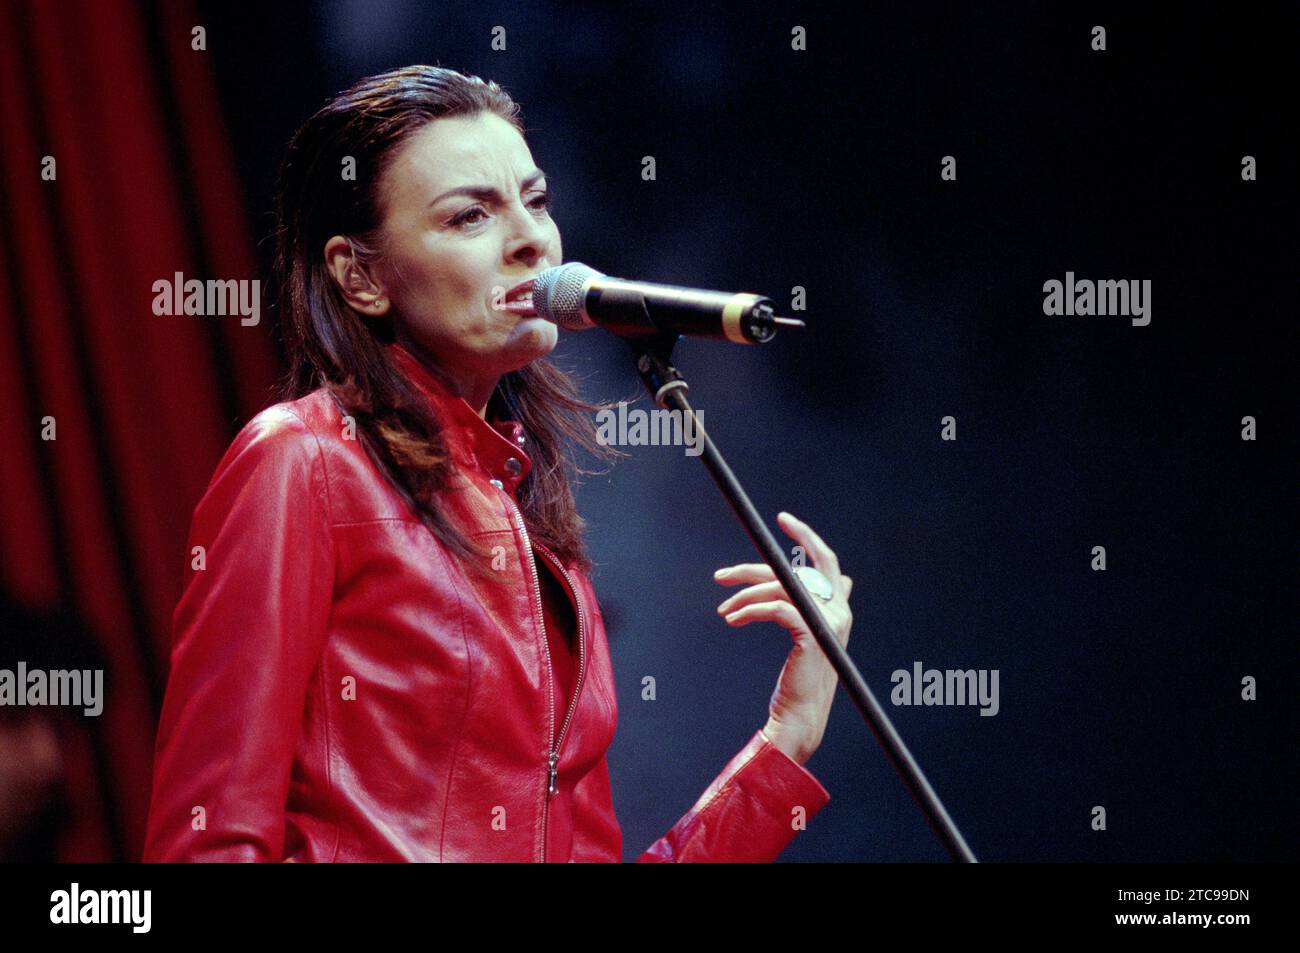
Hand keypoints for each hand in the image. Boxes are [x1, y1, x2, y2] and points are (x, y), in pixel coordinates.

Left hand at [714, 512, 852, 764]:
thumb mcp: (814, 635)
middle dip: (751, 570)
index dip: (806, 536)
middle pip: (790, 572)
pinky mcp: (810, 634)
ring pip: (777, 589)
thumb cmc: (801, 678)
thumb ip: (825, 606)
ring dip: (743, 597)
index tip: (783, 520)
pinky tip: (733, 620)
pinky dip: (749, 611)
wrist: (800, 716)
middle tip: (720, 576)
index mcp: (839, 606)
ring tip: (724, 612)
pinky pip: (773, 608)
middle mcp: (838, 610)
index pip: (825, 559)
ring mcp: (826, 622)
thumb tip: (844, 579)